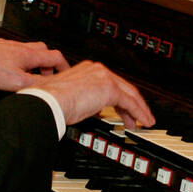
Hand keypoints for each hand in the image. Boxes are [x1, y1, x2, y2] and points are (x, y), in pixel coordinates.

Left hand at [0, 38, 68, 91]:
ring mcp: (10, 46)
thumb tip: (50, 89)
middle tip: (47, 76)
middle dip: (49, 64)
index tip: (67, 73)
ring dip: (34, 62)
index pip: (56, 56)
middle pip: (44, 51)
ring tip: (30, 75)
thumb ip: (35, 85)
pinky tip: (13, 70)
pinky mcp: (0, 47)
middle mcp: (22, 47)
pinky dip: (21, 61)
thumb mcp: (16, 82)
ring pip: (30, 51)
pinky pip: (17, 52)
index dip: (64, 66)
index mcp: (30, 55)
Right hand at [38, 60, 153, 130]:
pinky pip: (130, 103)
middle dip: (133, 103)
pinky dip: (139, 113)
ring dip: (139, 109)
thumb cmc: (50, 101)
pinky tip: (143, 122)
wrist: (48, 102)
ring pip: (130, 94)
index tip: (123, 108)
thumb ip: (83, 100)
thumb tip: (91, 112)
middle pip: (123, 87)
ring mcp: (104, 78)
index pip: (110, 82)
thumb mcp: (69, 97)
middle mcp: (97, 70)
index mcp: (87, 70)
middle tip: (138, 116)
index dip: (120, 96)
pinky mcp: (109, 89)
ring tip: (144, 121)